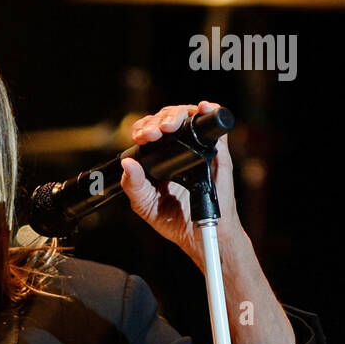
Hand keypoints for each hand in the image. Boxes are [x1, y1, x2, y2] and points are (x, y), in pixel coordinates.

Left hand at [119, 100, 242, 266]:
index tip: (141, 138)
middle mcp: (178, 148)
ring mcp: (198, 148)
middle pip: (167, 118)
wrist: (199, 235)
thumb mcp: (146, 205)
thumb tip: (127, 163)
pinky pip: (214, 123)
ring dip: (177, 114)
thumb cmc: (174, 220)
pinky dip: (209, 109)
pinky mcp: (217, 151)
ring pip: (187, 116)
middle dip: (159, 120)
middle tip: (155, 133)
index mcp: (159, 157)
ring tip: (170, 126)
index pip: (149, 130)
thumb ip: (133, 186)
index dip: (143, 128)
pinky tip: (201, 108)